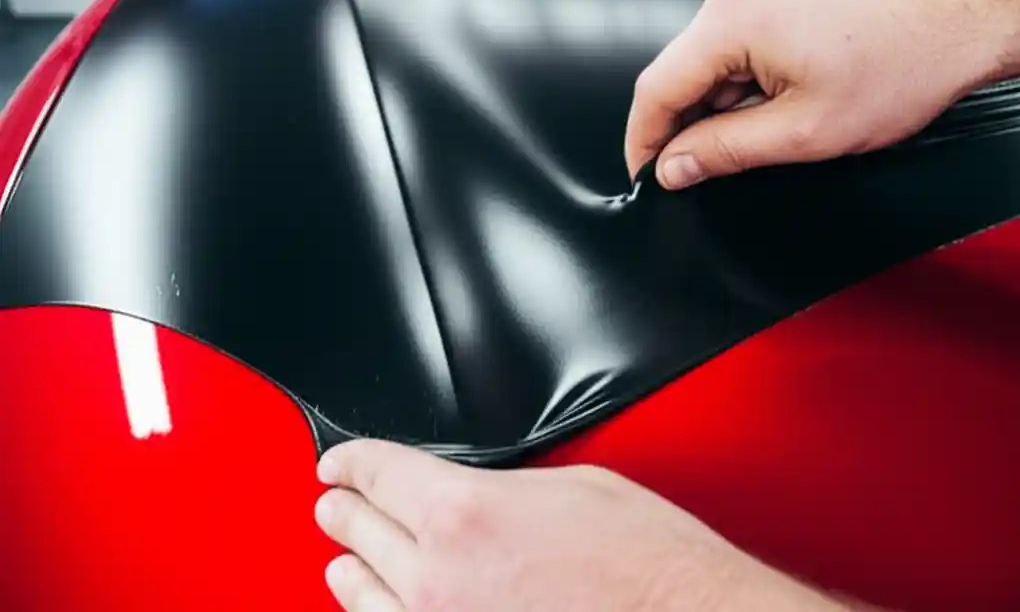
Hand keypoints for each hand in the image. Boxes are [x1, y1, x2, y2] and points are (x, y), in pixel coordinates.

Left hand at [314, 439, 851, 610]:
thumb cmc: (646, 563)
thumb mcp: (575, 486)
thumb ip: (503, 487)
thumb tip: (479, 491)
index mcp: (464, 511)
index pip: (376, 470)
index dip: (349, 460)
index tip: (338, 462)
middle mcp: (438, 576)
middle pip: (359, 529)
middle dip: (344, 509)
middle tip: (334, 502)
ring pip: (363, 593)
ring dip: (350, 567)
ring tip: (344, 559)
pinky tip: (378, 606)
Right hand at [624, 0, 1003, 189]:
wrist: (954, 27)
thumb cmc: (897, 70)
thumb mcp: (804, 133)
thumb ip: (725, 151)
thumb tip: (673, 167)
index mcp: (733, 20)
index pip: (656, 87)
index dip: (644, 141)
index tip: (645, 179)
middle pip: (677, 74)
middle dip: (686, 128)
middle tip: (709, 174)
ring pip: (705, 66)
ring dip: (719, 109)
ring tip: (773, 133)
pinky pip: (731, 50)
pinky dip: (740, 87)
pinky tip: (778, 108)